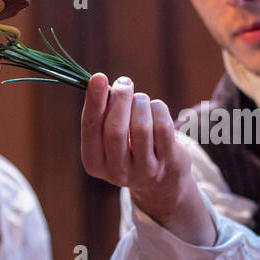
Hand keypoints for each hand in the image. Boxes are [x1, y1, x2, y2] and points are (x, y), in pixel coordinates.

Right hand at [80, 73, 213, 245]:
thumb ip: (103, 114)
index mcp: (94, 163)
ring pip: (141, 127)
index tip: (98, 77)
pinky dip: (158, 109)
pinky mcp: (168, 162)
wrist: (160, 182)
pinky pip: (163, 127)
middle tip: (124, 83)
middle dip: (120, 99)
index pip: (91, 128)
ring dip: (140, 103)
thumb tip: (100, 82)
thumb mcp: (110, 138)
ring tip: (140, 99)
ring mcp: (145, 170)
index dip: (94, 101)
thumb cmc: (129, 148)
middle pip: (115, 129)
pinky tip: (155, 108)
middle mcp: (117, 172)